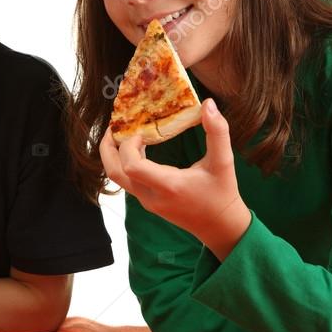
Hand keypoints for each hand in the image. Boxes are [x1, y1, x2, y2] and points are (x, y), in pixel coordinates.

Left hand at [100, 99, 250, 258]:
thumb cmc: (222, 194)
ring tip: (125, 133)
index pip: (131, 167)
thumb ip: (218, 132)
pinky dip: (126, 162)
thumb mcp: (224, 162)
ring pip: (117, 178)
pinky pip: (127, 180)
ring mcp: (147, 201)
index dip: (129, 145)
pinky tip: (139, 147)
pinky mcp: (148, 202)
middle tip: (114, 126)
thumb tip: (209, 104)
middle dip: (108, 148)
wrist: (219, 227)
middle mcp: (152, 196)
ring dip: (116, 154)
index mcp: (168, 186)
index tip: (141, 131)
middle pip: (114, 173)